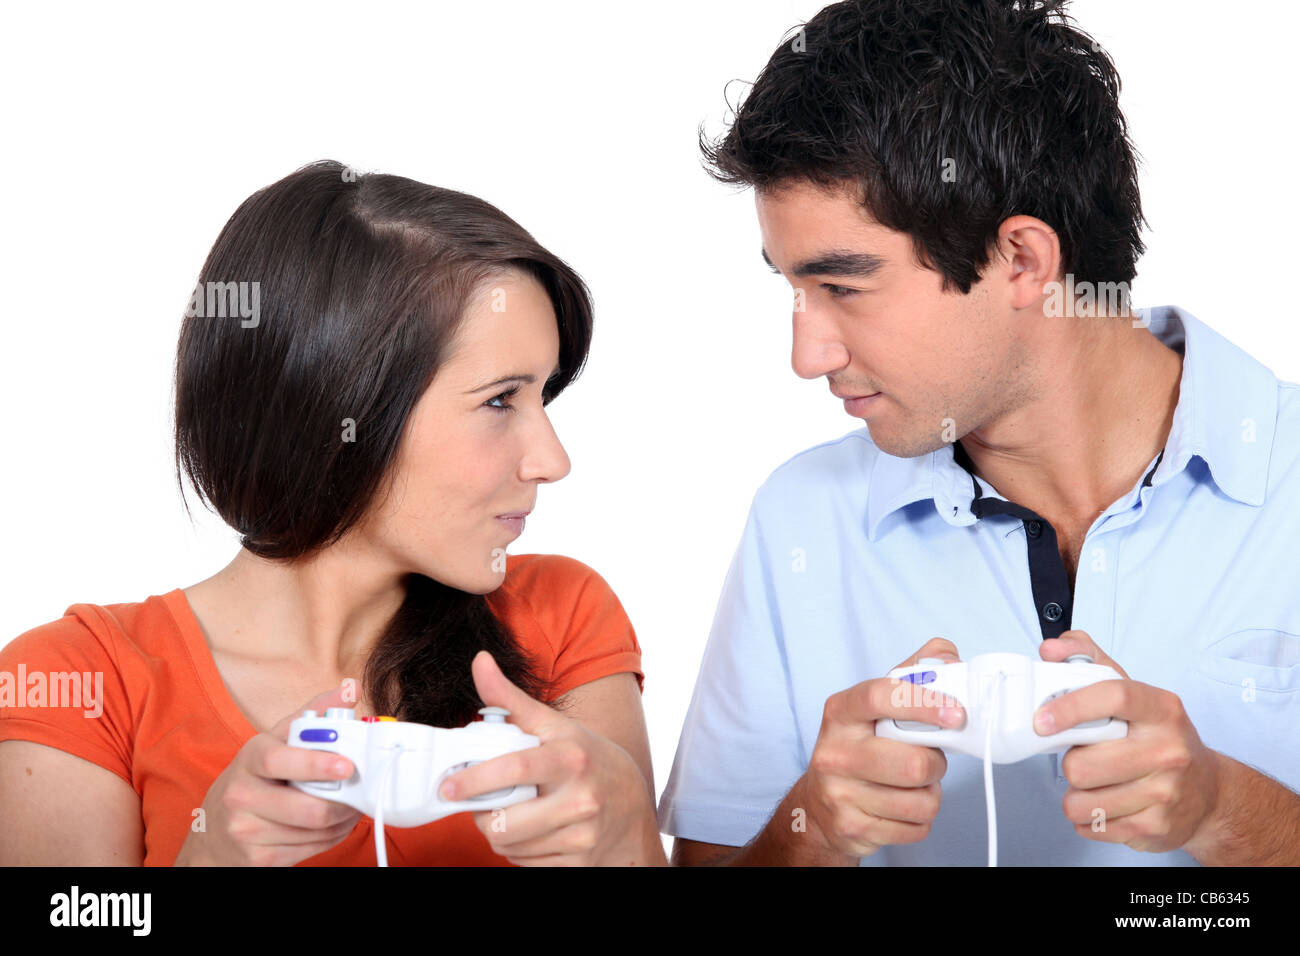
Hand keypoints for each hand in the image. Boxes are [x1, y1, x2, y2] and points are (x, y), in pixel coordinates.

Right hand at [174, 685, 361, 865]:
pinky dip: (333, 836)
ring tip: (350, 806)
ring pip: (315, 831)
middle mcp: (241, 795)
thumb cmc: (256, 777)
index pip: (281, 761)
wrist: (213, 830)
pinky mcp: (258, 859)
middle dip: (345, 803)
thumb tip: (351, 689)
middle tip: (362, 792)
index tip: (347, 765)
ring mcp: (246, 831)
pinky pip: (311, 849)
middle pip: (308, 808)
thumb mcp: (276, 741)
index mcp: (251, 758)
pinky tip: (334, 824)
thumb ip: (314, 714)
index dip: (317, 764)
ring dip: (344, 820)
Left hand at [438, 651, 663, 865]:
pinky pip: (526, 864)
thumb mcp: (557, 726)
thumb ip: (511, 699)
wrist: (634, 811)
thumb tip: (480, 662)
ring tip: (512, 814)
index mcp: (571, 758)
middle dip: (483, 816)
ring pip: (510, 847)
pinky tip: (532, 832)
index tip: (448, 787)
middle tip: (482, 804)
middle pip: (505, 822)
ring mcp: (582, 835)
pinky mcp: (579, 864)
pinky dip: (519, 851)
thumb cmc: (591, 761)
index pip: (516, 768)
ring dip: (500, 833)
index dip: (476, 779)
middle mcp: (581, 798)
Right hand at [794, 637, 964, 859]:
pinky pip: (915, 828)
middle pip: (913, 763)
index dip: (924, 702)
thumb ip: (913, 674)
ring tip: (913, 785)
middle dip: (936, 764)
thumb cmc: (860, 747)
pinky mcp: (852, 827)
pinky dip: (920, 821)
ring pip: (920, 800)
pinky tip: (901, 809)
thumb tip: (949, 656)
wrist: (820, 806)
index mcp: (841, 711)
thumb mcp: (876, 707)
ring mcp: (839, 792)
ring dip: (930, 794)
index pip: (881, 696)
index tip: (957, 713)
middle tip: (929, 759)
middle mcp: (834, 751)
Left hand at [1035, 630, 1222, 852]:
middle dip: (1071, 763)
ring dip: (1076, 794)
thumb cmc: (1158, 738)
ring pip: (1081, 799)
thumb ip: (1088, 661)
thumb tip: (1051, 648)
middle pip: (1083, 764)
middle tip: (1086, 757)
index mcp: (1161, 709)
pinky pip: (1091, 826)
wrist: (1206, 792)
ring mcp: (1165, 793)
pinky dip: (1087, 818)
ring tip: (1097, 783)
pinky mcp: (1155, 827)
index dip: (1070, 707)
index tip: (1041, 720)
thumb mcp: (1132, 693)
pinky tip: (1107, 804)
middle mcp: (1168, 750)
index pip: (1114, 696)